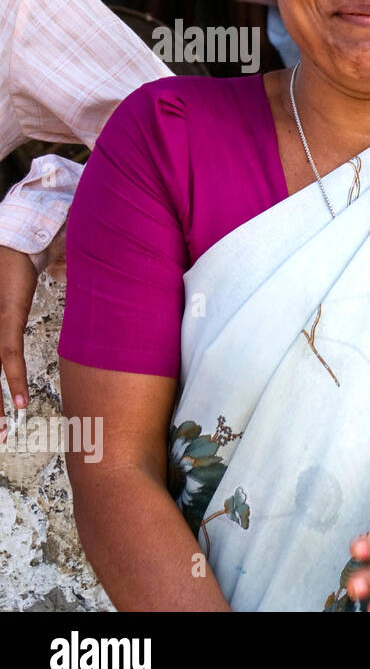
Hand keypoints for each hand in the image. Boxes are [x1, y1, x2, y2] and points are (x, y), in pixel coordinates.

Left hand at [0, 245, 36, 434]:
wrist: (17, 237)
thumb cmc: (25, 252)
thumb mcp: (31, 282)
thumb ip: (48, 282)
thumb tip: (64, 275)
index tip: (0, 414)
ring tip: (0, 431)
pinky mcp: (3, 320)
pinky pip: (8, 356)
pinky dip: (12, 380)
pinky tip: (18, 403)